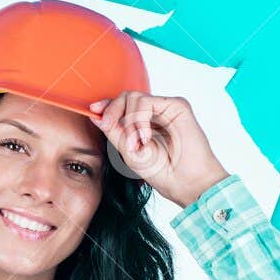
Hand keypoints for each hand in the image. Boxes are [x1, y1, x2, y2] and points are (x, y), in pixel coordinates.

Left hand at [89, 91, 230, 208]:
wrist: (186, 182)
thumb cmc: (162, 172)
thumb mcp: (128, 151)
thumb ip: (114, 131)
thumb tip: (96, 114)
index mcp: (142, 123)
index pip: (121, 106)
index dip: (107, 105)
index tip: (93, 110)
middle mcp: (154, 113)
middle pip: (124, 97)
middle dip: (113, 112)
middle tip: (110, 128)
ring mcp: (165, 108)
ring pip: (133, 97)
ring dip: (128, 122)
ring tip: (136, 144)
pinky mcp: (177, 105)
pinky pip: (146, 102)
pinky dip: (140, 119)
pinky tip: (146, 138)